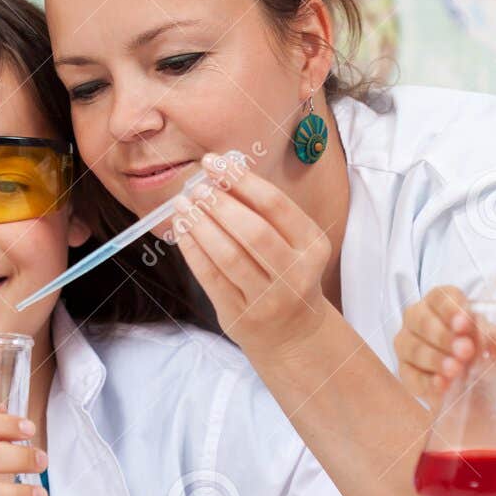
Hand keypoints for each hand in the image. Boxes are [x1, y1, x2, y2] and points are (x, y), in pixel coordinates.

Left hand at [173, 151, 335, 356]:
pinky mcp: (240, 315)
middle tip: (196, 186)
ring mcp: (267, 298)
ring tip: (183, 205)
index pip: (275, 205)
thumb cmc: (286, 275)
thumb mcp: (293, 244)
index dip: (241, 180)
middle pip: (252, 230)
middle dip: (219, 203)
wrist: (293, 333)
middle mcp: (294, 274)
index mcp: (312, 247)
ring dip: (200, 225)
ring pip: (228, 255)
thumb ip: (265, 213)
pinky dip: (192, 250)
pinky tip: (183, 231)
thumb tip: (221, 173)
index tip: (214, 162)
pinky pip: (210, 277)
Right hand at [394, 285, 495, 407]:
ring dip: (435, 358)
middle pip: (422, 320)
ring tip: (455, 371)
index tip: (466, 323)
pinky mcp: (404, 370)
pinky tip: (442, 386)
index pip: (441, 297)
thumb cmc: (478, 349)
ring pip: (413, 346)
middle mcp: (418, 317)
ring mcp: (407, 343)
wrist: (468, 381)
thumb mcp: (495, 344)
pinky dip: (426, 381)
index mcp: (441, 302)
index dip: (451, 309)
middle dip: (444, 336)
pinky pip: (409, 374)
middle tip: (466, 351)